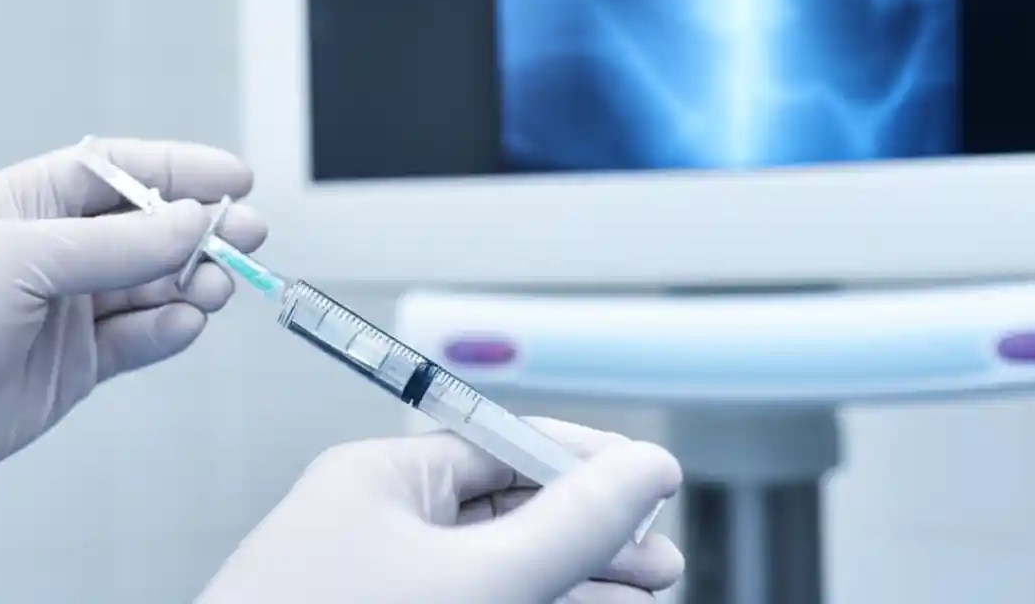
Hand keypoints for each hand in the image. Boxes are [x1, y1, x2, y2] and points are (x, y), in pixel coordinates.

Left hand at [0, 138, 264, 536]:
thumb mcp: (22, 256)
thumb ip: (117, 244)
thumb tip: (193, 221)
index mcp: (31, 203)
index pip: (120, 172)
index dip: (180, 170)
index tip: (235, 178)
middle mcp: (54, 253)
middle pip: (148, 230)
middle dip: (202, 229)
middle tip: (248, 235)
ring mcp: (67, 311)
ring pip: (152, 287)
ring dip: (191, 284)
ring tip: (217, 288)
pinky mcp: (76, 366)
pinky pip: (139, 340)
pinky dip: (168, 332)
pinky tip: (185, 325)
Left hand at [198, 418, 682, 603]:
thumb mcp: (477, 580)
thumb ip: (570, 526)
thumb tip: (646, 469)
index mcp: (379, 479)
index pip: (502, 446)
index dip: (586, 465)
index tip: (654, 486)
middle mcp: (373, 524)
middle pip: (506, 512)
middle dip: (589, 536)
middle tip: (662, 563)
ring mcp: (371, 582)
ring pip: (491, 568)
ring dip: (568, 581)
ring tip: (643, 598)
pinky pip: (464, 601)